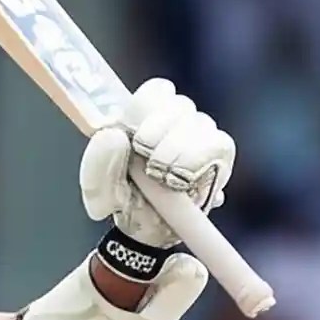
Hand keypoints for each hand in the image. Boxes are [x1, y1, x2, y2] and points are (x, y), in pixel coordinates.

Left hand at [80, 78, 235, 248]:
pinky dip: (194, 163)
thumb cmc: (124, 199)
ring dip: (174, 153)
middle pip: (178, 105)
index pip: (157, 91)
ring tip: (161, 178)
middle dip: (156, 136)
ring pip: (199, 123)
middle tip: (145, 164)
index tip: (132, 137)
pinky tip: (181, 183)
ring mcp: (202, 133)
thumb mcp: (99, 187)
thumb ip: (98, 161)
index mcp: (144, 115)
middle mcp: (177, 118)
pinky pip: (217, 143)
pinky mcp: (221, 154)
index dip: (144, 110)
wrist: (149, 229)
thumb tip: (113, 134)